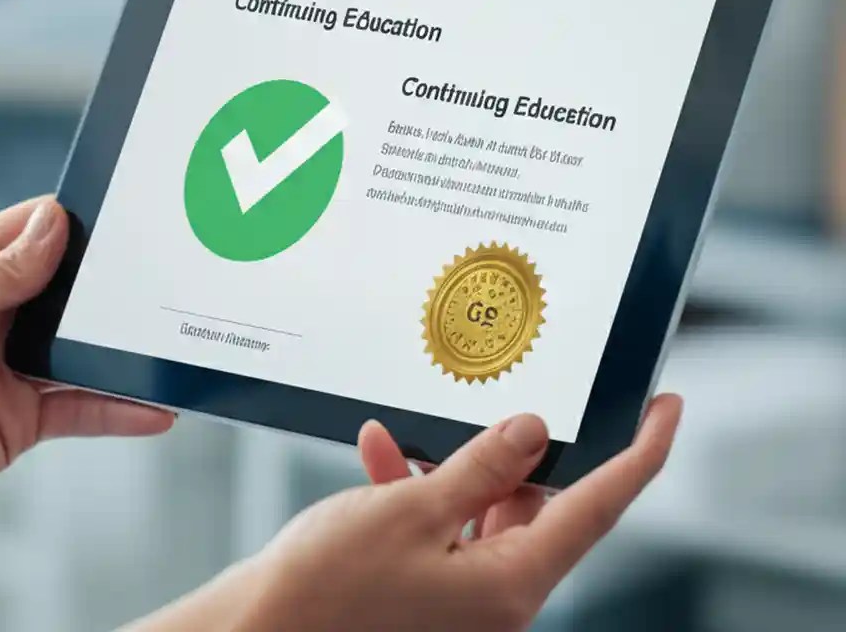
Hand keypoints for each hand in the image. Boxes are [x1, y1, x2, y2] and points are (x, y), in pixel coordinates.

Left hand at [0, 197, 173, 541]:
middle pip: (67, 287)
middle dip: (109, 285)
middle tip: (160, 279)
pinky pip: (81, 408)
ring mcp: (9, 367)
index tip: (123, 221)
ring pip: (81, 349)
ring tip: (169, 340)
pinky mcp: (20, 419)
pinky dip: (118, 408)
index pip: (30, 231)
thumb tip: (55, 227)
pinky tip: (155, 409)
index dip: (73, 224)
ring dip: (120, 348)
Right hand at [132, 395, 680, 631]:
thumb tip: (533, 432)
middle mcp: (495, 596)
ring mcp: (457, 597)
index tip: (665, 407)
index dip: (640, 454)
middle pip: (537, 505)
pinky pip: (437, 528)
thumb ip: (480, 467)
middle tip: (521, 395)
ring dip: (453, 465)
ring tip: (422, 427)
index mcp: (511, 584)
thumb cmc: (326, 588)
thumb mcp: (410, 511)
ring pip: (480, 511)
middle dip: (521, 449)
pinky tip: (381, 451)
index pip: (599, 508)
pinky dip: (416, 489)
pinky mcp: (421, 588)